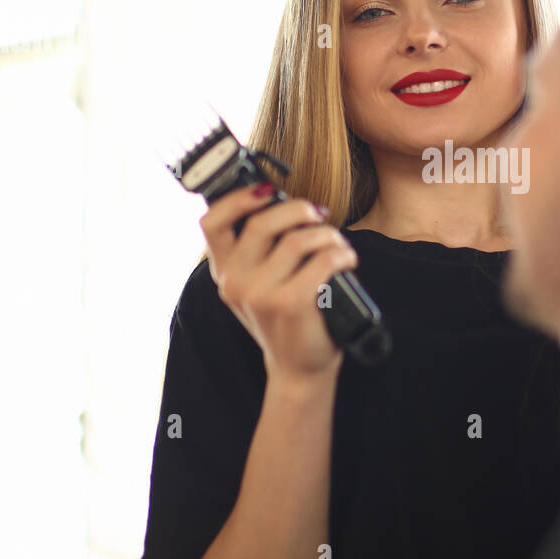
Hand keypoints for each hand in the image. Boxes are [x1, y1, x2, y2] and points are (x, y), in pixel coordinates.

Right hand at [199, 185, 358, 381]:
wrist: (299, 368)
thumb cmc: (286, 317)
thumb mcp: (259, 284)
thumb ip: (260, 249)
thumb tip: (285, 202)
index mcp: (225, 272)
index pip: (212, 223)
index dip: (237, 198)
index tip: (267, 190)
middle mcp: (236, 282)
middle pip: (261, 223)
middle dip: (297, 210)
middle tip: (318, 215)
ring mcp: (260, 294)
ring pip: (297, 240)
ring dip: (327, 234)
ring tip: (337, 244)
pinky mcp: (289, 303)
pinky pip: (322, 260)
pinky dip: (342, 254)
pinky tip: (347, 260)